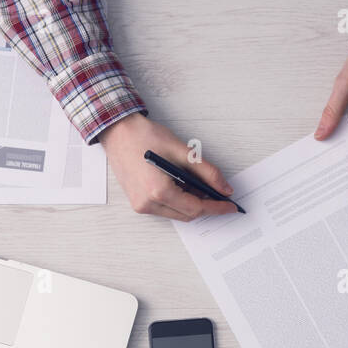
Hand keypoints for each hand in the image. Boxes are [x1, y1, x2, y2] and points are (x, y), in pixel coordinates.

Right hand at [98, 113, 238, 220]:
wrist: (118, 132)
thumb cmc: (144, 137)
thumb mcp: (182, 151)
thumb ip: (207, 172)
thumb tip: (224, 188)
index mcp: (158, 191)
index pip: (196, 208)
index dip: (216, 207)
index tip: (230, 206)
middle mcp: (148, 204)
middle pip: (187, 215)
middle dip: (206, 206)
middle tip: (220, 195)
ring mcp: (141, 205)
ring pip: (177, 214)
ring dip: (192, 204)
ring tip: (201, 187)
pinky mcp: (138, 203)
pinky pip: (165, 209)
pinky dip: (179, 201)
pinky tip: (184, 187)